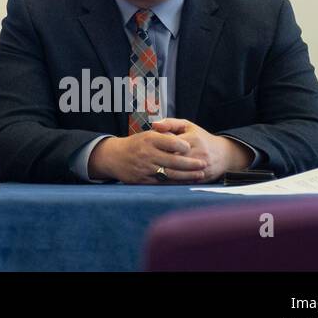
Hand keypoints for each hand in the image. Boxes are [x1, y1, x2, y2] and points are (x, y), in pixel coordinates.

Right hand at [87, 125, 207, 183]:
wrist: (114, 157)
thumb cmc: (135, 144)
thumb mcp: (147, 134)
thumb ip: (164, 136)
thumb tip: (183, 142)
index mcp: (149, 139)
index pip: (170, 142)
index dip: (183, 145)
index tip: (192, 147)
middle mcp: (147, 154)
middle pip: (174, 160)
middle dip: (191, 164)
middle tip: (204, 163)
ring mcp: (145, 168)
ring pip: (170, 173)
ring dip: (187, 175)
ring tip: (200, 174)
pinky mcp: (143, 180)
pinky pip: (163, 182)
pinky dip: (176, 183)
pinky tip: (186, 182)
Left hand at [150, 118, 251, 180]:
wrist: (223, 154)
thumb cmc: (200, 138)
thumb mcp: (187, 126)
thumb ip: (170, 123)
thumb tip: (154, 124)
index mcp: (193, 139)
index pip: (171, 144)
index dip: (159, 146)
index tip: (150, 147)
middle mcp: (199, 154)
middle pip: (174, 160)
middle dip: (160, 160)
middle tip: (148, 160)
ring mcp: (201, 168)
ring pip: (178, 172)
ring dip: (164, 172)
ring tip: (153, 169)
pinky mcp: (202, 178)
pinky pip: (184, 181)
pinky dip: (172, 180)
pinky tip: (162, 178)